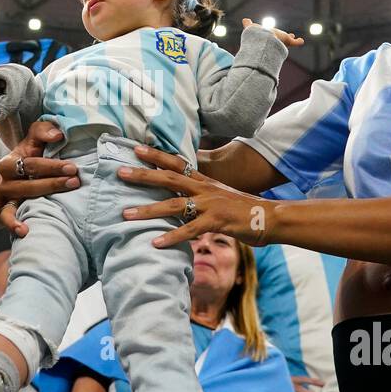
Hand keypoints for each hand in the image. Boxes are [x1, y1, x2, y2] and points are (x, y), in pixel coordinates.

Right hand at [0, 120, 79, 236]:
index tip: (72, 167)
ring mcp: (7, 197)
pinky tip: (24, 231)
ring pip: (23, 197)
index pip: (30, 162)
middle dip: (54, 180)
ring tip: (65, 196)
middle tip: (75, 178)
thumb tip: (57, 135)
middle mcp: (6, 180)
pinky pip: (7, 218)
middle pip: (29, 180)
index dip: (52, 165)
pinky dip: (13, 224)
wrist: (17, 178)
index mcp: (10, 162)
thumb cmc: (31, 155)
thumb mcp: (35, 139)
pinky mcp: (9, 211)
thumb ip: (44, 131)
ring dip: (45, 193)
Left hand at [117, 144, 273, 247]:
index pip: (177, 162)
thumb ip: (200, 196)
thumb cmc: (245, 210)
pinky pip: (189, 230)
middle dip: (143, 175)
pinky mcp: (216, 222)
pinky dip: (171, 237)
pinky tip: (155, 243)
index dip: (156, 155)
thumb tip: (183, 198)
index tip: (136, 148)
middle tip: (119, 172)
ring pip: (173, 204)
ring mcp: (210, 204)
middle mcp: (205, 189)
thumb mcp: (220, 197)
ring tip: (125, 214)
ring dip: (147, 210)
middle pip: (169, 177)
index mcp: (205, 181)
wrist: (271, 217)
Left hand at [242, 17, 303, 47]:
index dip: (274, 34)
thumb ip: (248, 25)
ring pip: (288, 42)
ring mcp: (282, 42)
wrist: (263, 42)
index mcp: (268, 38)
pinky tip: (301, 41)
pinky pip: (295, 43)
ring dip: (293, 41)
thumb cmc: (257, 36)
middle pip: (281, 40)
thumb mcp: (251, 28)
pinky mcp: (288, 41)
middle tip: (290, 35)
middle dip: (285, 37)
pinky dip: (298, 42)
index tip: (275, 32)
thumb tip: (244, 20)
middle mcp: (275, 41)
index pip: (272, 36)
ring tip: (298, 40)